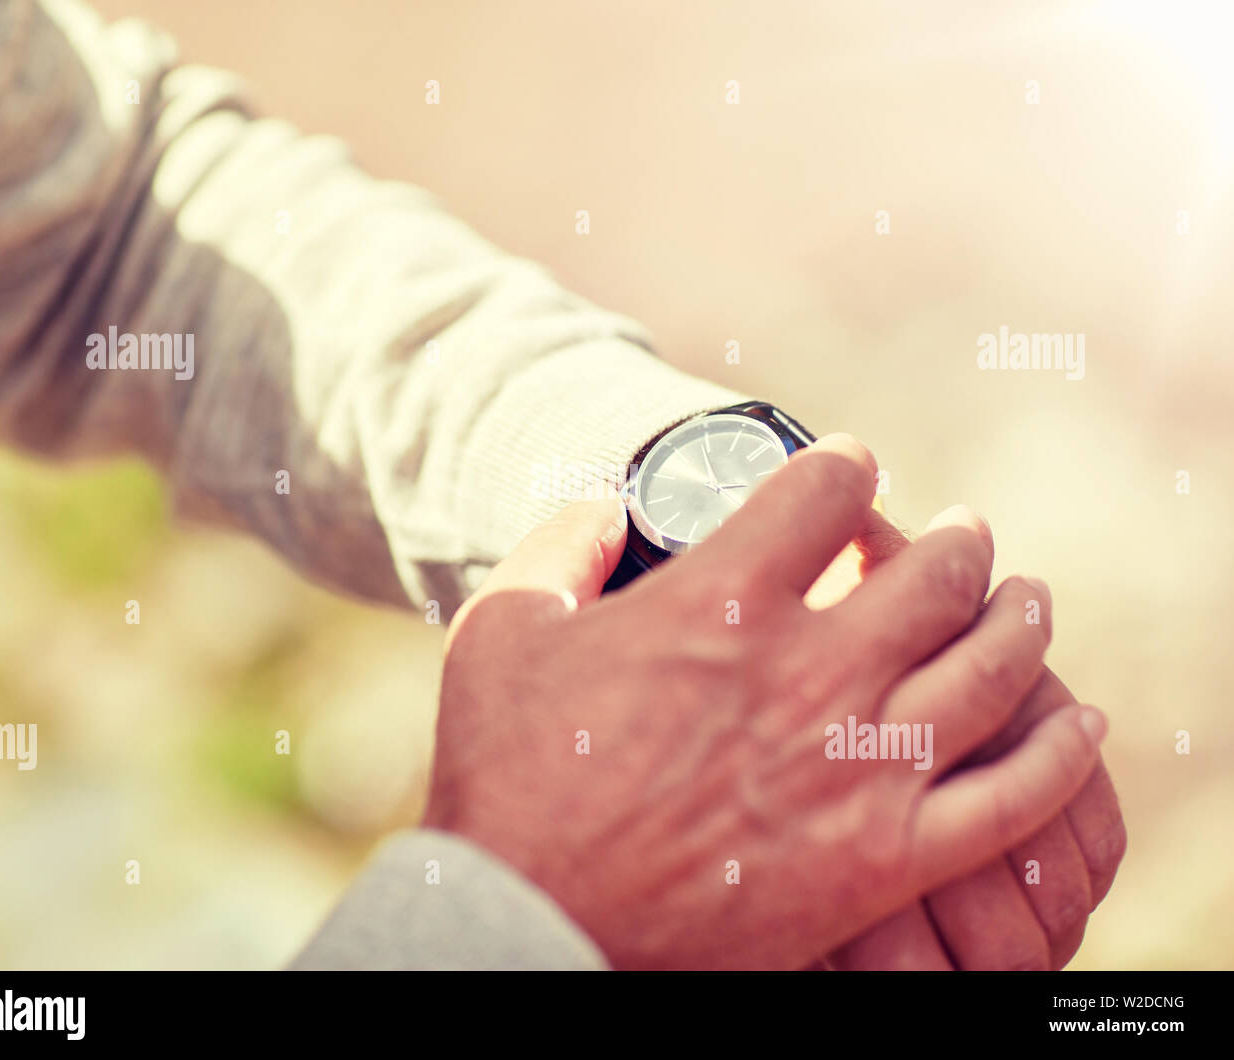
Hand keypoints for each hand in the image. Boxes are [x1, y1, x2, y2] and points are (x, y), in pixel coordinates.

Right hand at [423, 434, 1106, 968]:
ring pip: (992, 666)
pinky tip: (1078, 724)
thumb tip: (609, 500)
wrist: (531, 917)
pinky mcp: (883, 857)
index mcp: (724, 601)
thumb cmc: (509, 770)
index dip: (846, 465)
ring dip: (1022, 618)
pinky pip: (1012, 799)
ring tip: (1029, 600)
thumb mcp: (504, 624)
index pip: (827, 490)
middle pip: (937, 570)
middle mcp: (811, 669)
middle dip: (956, 536)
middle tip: (962, 531)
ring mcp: (859, 765)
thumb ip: (564, 540)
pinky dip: (1057, 755)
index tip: (850, 470)